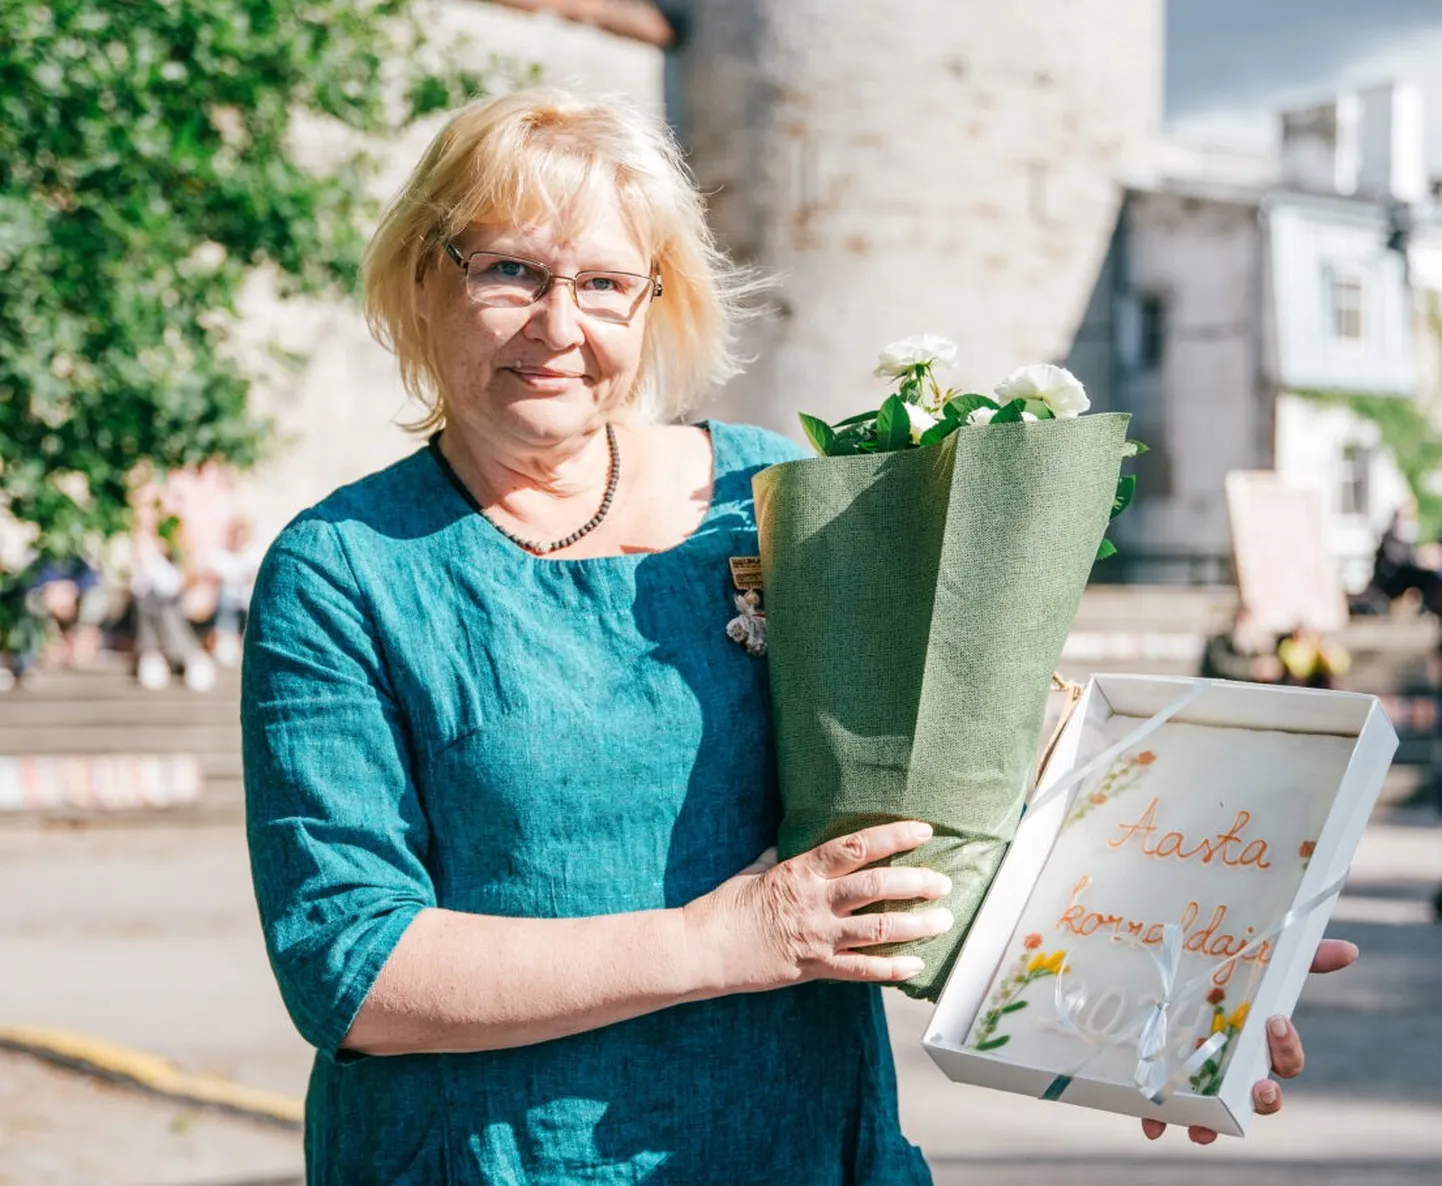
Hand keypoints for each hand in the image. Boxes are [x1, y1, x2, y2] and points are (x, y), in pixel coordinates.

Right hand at [684, 821, 952, 992]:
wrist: (702, 949)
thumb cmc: (724, 906)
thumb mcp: (753, 871)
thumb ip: (779, 858)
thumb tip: (791, 843)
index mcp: (801, 871)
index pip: (856, 847)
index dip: (893, 837)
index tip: (923, 831)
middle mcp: (815, 902)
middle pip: (877, 887)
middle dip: (916, 882)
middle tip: (944, 881)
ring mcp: (817, 937)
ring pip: (877, 930)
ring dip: (915, 925)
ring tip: (944, 920)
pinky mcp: (813, 968)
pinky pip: (860, 971)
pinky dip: (891, 970)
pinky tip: (915, 966)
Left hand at [1140, 938, 1358, 1143]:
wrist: (1161, 968)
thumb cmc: (1220, 970)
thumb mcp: (1258, 959)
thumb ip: (1300, 956)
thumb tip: (1350, 949)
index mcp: (1258, 1043)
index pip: (1287, 1060)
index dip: (1288, 1048)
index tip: (1276, 1021)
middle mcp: (1233, 1068)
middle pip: (1261, 1097)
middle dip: (1266, 1098)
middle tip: (1261, 1085)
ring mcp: (1201, 1080)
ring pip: (1217, 1114)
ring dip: (1214, 1126)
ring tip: (1204, 1130)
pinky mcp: (1165, 1084)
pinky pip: (1166, 1113)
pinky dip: (1159, 1124)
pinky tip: (1152, 1127)